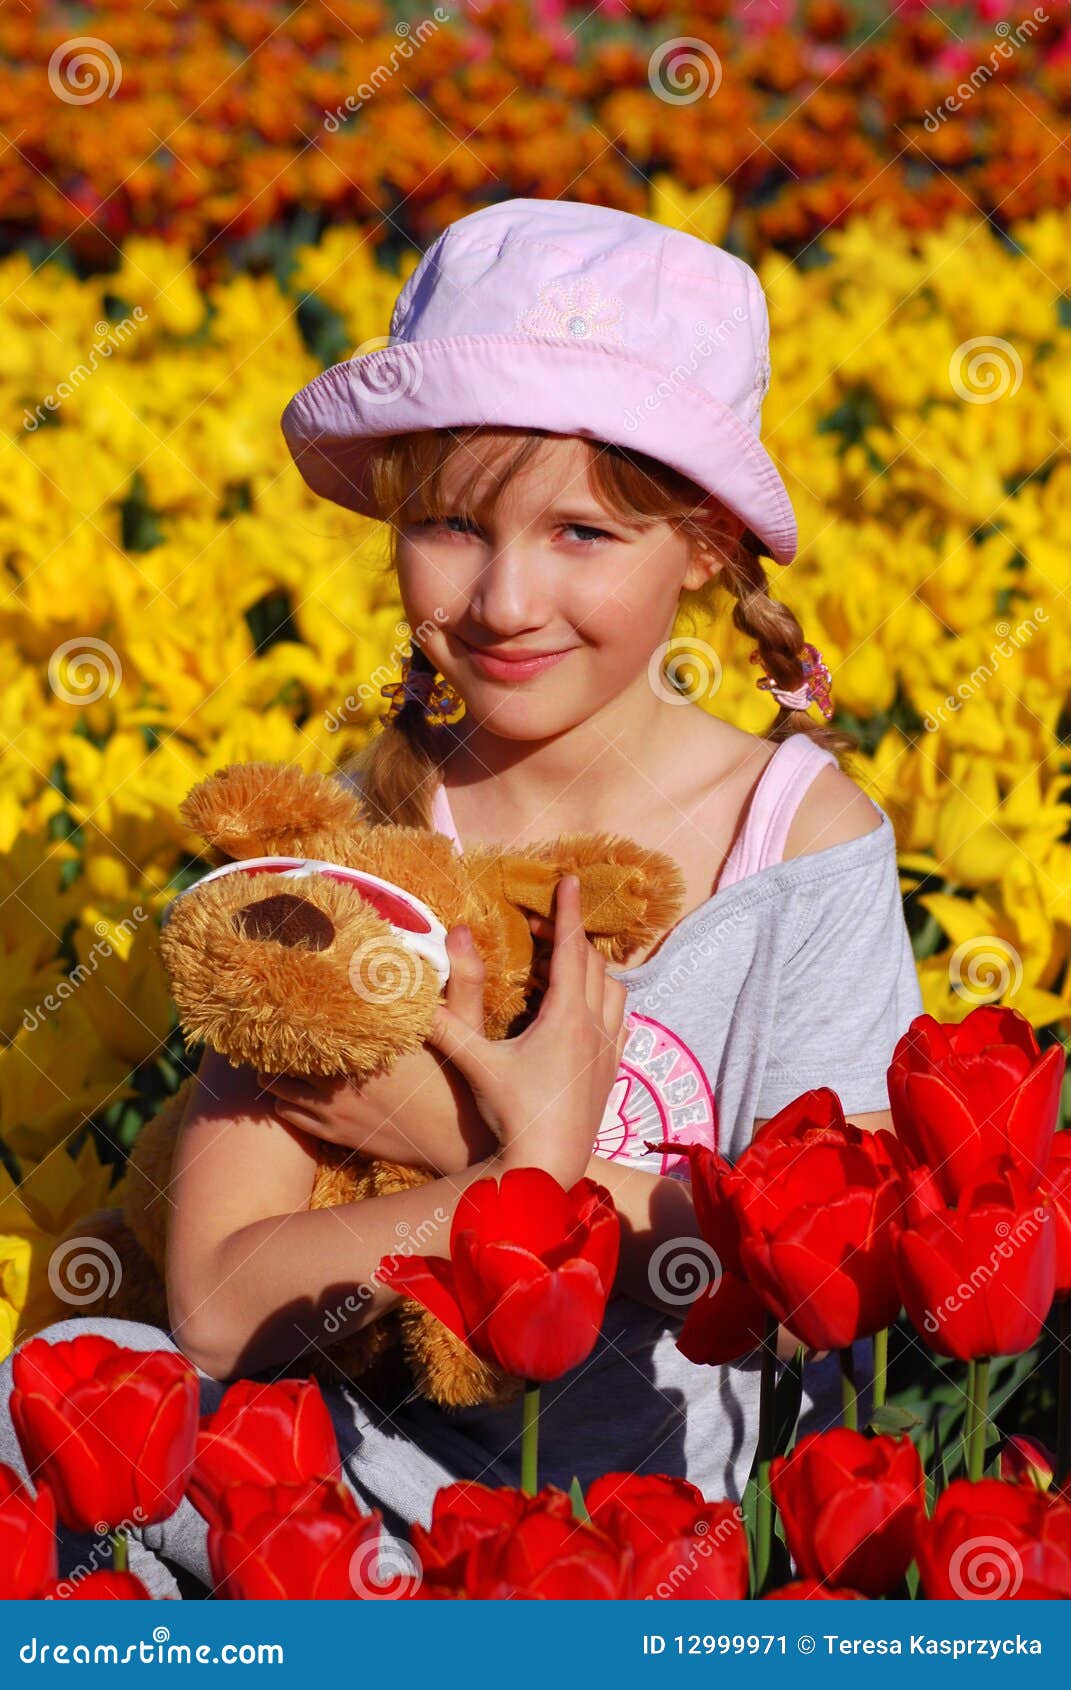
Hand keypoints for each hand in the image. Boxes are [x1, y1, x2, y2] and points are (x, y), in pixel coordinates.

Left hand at [254, 926, 497, 1173]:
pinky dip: (281, 1097)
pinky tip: (284, 1086)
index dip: (297, 995)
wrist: (461, 1147)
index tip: (285, 981)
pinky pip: (287, 1113)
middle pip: (288, 1044)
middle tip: (267, 1011)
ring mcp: (334, 1106)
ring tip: (269, 1048)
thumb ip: (465, 975)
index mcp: (372, 1040)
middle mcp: (345, 1072)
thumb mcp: (470, 1025)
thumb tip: (462, 929)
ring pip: (278, 1081)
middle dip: (277, 1027)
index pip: (318, 1011)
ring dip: (273, 1064)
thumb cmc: (466, 1080)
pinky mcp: (333, 1132)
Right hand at [425, 874, 629, 1188]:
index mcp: (566, 1018)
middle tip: (540, 927)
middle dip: (570, 937)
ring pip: (614, 990)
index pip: (572, 949)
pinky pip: (621, 1019)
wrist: (547, 1168)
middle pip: (593, 964)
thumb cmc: (510, 1115)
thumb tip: (424, 982)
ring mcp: (609, 1051)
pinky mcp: (613, 1072)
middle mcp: (595, 1028)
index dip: (570, 911)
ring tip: (562, 965)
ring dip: (593, 968)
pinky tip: (587, 1008)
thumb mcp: (473, 1062)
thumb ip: (447, 1016)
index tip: (573, 879)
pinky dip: (607, 999)